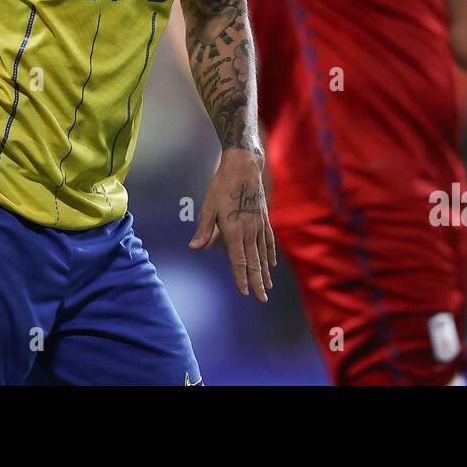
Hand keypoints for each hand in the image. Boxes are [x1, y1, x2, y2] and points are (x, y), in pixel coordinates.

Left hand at [188, 148, 275, 301]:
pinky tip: (272, 263)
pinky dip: (270, 253)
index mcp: (233, 230)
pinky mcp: (264, 218)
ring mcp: (259, 225)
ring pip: (263, 254)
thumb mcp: (208, 206)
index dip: (240, 278)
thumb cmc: (222, 186)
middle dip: (257, 282)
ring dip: (265, 272)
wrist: (244, 167)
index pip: (238, 260)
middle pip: (254, 262)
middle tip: (262, 299)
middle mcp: (249, 230)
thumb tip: (194, 248)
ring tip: (268, 287)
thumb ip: (204, 230)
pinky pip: (268, 240)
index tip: (244, 293)